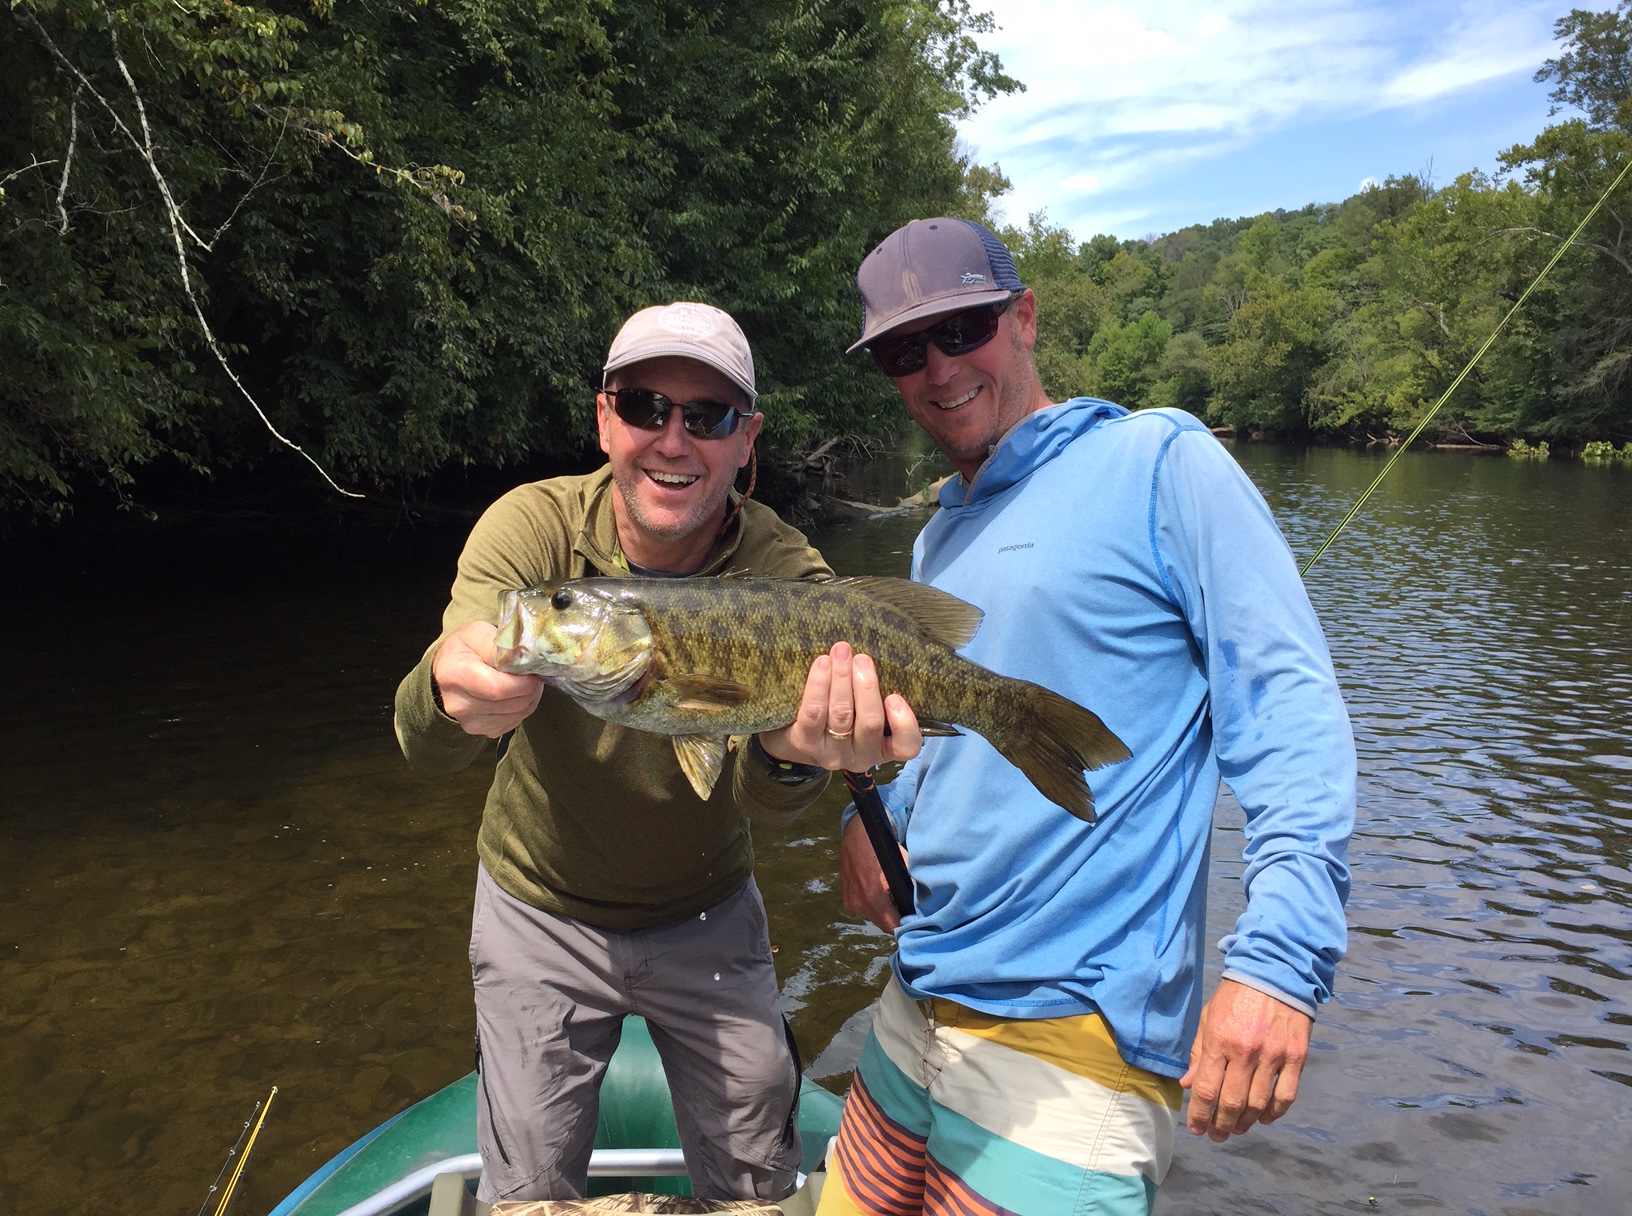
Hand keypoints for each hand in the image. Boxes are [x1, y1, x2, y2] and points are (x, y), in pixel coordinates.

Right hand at [431, 621, 544, 738]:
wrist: (447, 670)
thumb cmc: (465, 648)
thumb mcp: (479, 633)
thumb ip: (501, 644)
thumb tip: (524, 658)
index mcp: (455, 675)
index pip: (500, 688)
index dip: (524, 681)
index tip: (532, 670)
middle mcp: (458, 704)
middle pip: (512, 704)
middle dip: (531, 689)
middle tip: (533, 674)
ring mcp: (468, 721)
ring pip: (516, 716)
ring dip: (529, 699)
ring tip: (524, 682)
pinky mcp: (480, 731)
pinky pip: (512, 723)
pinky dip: (520, 710)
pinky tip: (514, 695)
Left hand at [756, 642, 921, 772]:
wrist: (795, 738)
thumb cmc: (842, 716)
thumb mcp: (865, 713)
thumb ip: (875, 694)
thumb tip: (875, 657)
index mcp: (884, 748)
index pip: (907, 746)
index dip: (905, 723)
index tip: (895, 696)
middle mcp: (862, 756)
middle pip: (870, 722)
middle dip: (866, 686)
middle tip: (862, 658)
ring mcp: (833, 753)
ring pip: (841, 714)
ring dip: (842, 678)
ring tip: (841, 651)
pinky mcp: (806, 743)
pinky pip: (813, 712)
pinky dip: (819, 685)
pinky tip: (822, 664)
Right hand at [839, 813, 906, 933]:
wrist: (860, 833)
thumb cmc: (885, 848)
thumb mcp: (905, 866)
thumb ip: (913, 889)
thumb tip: (924, 908)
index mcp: (874, 896)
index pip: (893, 926)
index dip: (906, 925)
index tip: (916, 921)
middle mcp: (859, 902)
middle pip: (883, 925)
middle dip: (896, 920)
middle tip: (908, 910)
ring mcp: (851, 901)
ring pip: (874, 917)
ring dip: (884, 913)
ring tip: (893, 898)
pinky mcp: (846, 898)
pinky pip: (864, 909)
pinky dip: (873, 905)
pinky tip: (880, 892)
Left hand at [1180, 978, 1311, 1141]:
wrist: (1275, 972)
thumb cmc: (1236, 996)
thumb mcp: (1208, 1018)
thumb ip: (1198, 1053)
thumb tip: (1187, 1085)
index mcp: (1219, 1040)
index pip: (1205, 1089)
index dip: (1198, 1114)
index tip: (1196, 1128)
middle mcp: (1245, 1052)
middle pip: (1231, 1102)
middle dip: (1221, 1125)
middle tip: (1216, 1135)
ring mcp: (1273, 1056)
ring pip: (1258, 1103)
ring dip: (1245, 1123)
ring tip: (1237, 1129)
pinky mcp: (1296, 1057)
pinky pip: (1286, 1095)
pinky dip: (1274, 1112)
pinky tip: (1264, 1118)